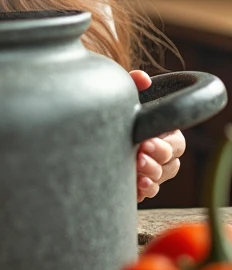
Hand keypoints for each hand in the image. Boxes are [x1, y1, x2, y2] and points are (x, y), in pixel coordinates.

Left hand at [130, 70, 185, 202]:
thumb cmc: (118, 111)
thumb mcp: (125, 96)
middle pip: (171, 163)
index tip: (146, 141)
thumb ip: (133, 83)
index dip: (164, 144)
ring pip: (160, 178)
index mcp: (165, 133)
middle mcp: (162, 154)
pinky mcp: (139, 184)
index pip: (176, 143)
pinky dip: (144, 190)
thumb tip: (142, 78)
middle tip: (139, 155)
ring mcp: (151, 170)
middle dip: (157, 160)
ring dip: (151, 176)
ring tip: (136, 170)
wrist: (93, 130)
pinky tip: (135, 187)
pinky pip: (148, 191)